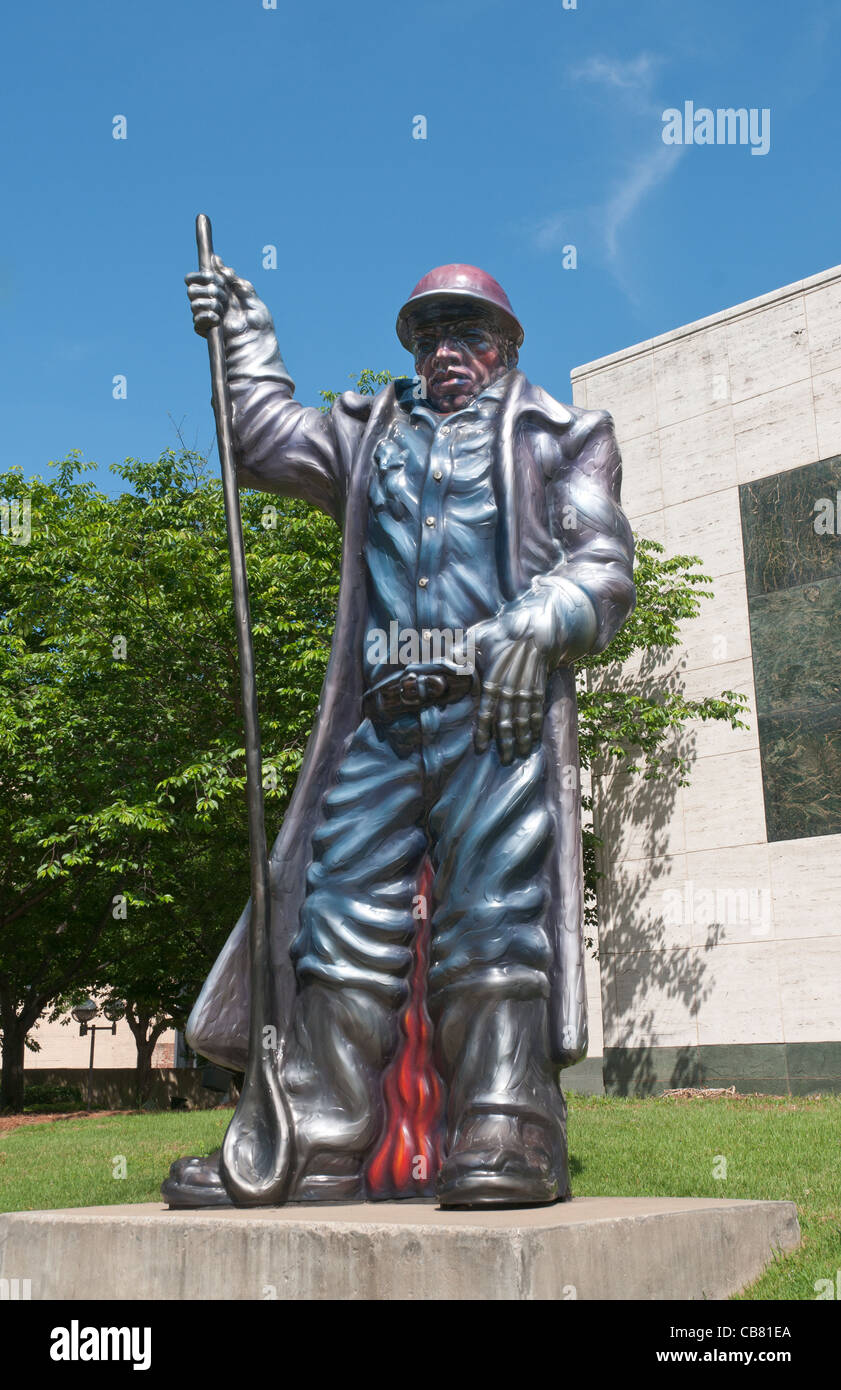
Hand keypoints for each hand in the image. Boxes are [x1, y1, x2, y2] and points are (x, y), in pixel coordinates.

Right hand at [185, 254, 272, 341]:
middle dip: (208, 289)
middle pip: (192, 289)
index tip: (210, 277)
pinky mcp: (206, 330)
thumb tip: (216, 259)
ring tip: (223, 310)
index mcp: (220, 291)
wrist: (259, 341)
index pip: (197, 279)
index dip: (200, 275)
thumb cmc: (258, 319)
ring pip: (194, 303)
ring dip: (210, 303)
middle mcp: (211, 302)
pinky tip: (217, 319)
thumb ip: (232, 278)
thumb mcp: (248, 293)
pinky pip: (196, 319)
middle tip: (222, 295)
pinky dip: (206, 316)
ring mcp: (208, 316)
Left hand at [469, 610, 548, 763]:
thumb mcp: (478, 638)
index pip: (487, 709)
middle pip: (508, 719)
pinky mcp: (538, 688)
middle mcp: (511, 687)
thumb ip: (461, 654)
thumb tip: (443, 662)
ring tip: (520, 755)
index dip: (484, 729)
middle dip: (506, 741)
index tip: (481, 747)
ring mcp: (526, 689)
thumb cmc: (502, 634)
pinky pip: (536, 711)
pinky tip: (533, 739)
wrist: (535, 628)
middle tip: (505, 760)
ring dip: (522, 738)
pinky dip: (535, 727)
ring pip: (524, 719)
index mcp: (494, 679)